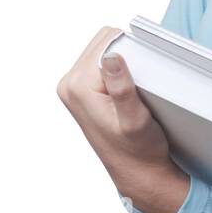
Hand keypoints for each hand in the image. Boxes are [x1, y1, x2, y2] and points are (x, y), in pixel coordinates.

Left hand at [57, 26, 190, 212]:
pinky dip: (121, 69)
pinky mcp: (83, 90)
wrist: (137, 171)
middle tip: (139, 85)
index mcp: (76, 86)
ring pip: (105, 49)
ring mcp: (73, 87)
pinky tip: (126, 91)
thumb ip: (121, 87)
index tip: (142, 78)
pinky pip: (103, 62)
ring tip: (133, 90)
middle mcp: (69, 84)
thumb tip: (111, 56)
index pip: (107, 41)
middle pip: (104, 41)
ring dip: (124, 62)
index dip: (132, 52)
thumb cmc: (139, 149)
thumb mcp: (135, 119)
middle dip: (127, 55)